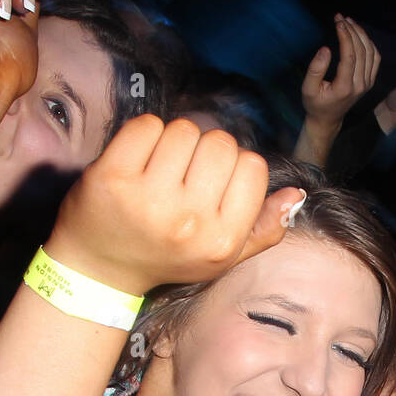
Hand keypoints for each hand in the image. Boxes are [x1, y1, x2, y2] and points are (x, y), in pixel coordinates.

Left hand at [46, 115, 300, 296]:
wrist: (99, 270)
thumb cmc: (166, 256)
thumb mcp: (221, 256)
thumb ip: (262, 228)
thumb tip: (296, 194)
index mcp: (221, 240)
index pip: (252, 166)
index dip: (234, 167)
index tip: (213, 184)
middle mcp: (188, 221)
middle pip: (221, 143)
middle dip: (205, 151)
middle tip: (184, 177)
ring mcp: (149, 199)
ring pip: (185, 130)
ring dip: (175, 142)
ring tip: (160, 171)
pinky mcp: (113, 177)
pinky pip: (148, 125)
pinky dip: (145, 134)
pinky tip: (138, 161)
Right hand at [301, 15, 380, 131]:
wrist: (328, 119)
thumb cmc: (315, 103)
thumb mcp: (307, 89)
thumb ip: (315, 70)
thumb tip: (325, 49)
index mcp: (345, 87)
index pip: (349, 56)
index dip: (345, 36)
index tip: (337, 22)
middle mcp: (360, 85)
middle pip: (361, 51)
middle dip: (352, 30)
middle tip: (340, 17)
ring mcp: (367, 83)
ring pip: (370, 52)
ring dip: (361, 34)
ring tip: (349, 21)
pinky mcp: (369, 81)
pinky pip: (375, 58)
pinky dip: (369, 43)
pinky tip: (359, 34)